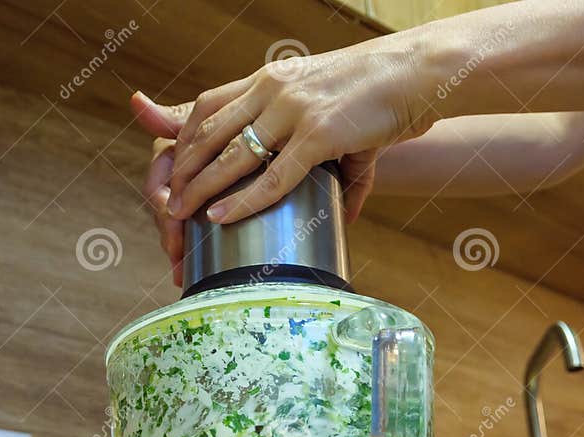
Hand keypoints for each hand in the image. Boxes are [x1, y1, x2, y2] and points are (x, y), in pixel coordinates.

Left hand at [131, 36, 435, 230]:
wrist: (416, 73)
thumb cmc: (381, 93)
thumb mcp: (337, 113)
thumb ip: (334, 164)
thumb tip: (346, 214)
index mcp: (271, 79)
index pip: (208, 105)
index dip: (183, 138)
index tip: (172, 169)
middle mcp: (273, 89)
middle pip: (208, 130)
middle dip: (182, 169)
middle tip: (166, 201)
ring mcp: (294, 110)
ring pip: (231, 154)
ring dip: (200, 186)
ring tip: (180, 214)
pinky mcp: (319, 134)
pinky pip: (273, 176)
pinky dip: (243, 199)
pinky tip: (222, 216)